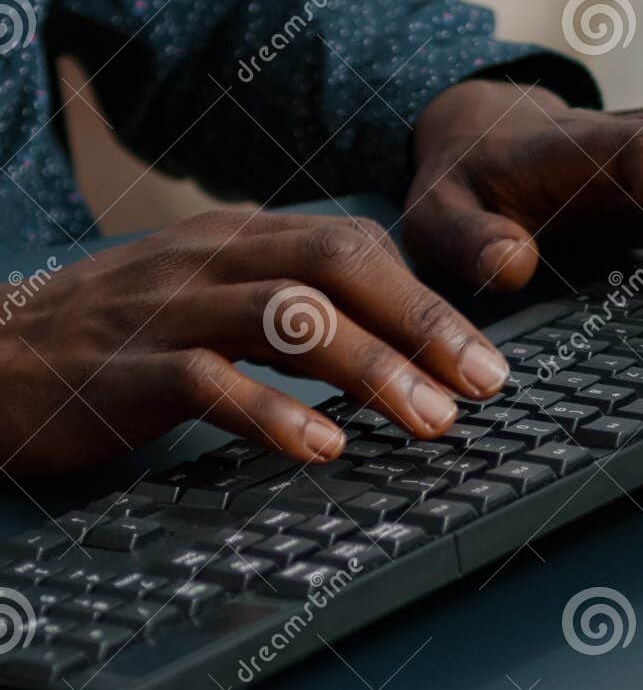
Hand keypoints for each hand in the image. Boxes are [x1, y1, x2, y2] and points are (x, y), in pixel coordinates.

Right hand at [0, 210, 509, 474]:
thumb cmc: (111, 344)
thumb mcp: (201, 304)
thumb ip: (276, 313)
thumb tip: (380, 351)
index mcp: (232, 242)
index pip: (350, 247)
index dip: (425, 300)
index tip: (484, 359)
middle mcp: (208, 262)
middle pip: (335, 267)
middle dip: (420, 324)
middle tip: (482, 383)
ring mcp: (167, 313)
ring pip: (287, 318)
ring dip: (369, 368)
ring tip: (428, 419)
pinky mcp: (128, 372)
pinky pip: (211, 383)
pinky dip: (274, 414)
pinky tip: (323, 447)